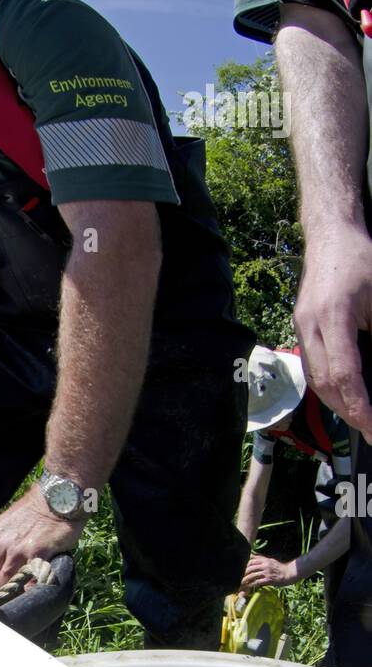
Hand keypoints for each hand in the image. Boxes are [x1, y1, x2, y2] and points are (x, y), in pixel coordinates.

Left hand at [0, 484, 83, 591]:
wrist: (56, 499)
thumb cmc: (31, 512)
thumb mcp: (2, 524)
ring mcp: (18, 551)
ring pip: (3, 585)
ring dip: (3, 599)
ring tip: (3, 610)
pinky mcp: (38, 556)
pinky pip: (28, 582)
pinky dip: (26, 592)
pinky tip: (25, 598)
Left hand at [241, 554, 296, 589]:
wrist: (290, 573)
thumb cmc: (280, 568)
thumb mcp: (270, 561)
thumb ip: (262, 559)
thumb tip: (252, 556)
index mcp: (265, 560)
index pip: (251, 560)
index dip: (243, 564)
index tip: (238, 569)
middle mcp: (265, 565)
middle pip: (249, 567)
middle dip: (242, 573)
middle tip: (237, 578)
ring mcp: (267, 572)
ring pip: (252, 575)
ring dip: (244, 580)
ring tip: (239, 584)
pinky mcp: (269, 579)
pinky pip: (257, 582)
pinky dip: (250, 585)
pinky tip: (247, 587)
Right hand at [294, 226, 371, 440]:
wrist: (330, 234)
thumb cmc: (361, 259)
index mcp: (333, 317)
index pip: (344, 374)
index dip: (359, 405)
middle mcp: (310, 327)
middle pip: (325, 384)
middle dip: (348, 412)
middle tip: (370, 431)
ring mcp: (301, 328)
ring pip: (316, 379)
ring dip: (337, 403)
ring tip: (359, 419)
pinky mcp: (301, 327)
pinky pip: (312, 366)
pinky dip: (329, 386)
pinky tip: (343, 394)